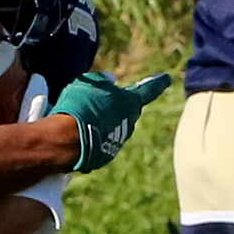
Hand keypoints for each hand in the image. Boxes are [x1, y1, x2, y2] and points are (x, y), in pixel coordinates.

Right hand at [48, 71, 171, 172]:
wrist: (67, 140)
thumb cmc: (80, 106)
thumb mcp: (90, 83)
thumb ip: (103, 81)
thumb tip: (110, 80)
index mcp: (130, 102)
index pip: (149, 89)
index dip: (157, 83)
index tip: (166, 78)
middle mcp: (130, 122)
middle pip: (128, 111)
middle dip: (118, 107)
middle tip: (101, 101)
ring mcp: (118, 141)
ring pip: (114, 127)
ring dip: (103, 123)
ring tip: (81, 118)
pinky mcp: (105, 155)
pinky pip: (101, 141)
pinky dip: (94, 137)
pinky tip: (77, 133)